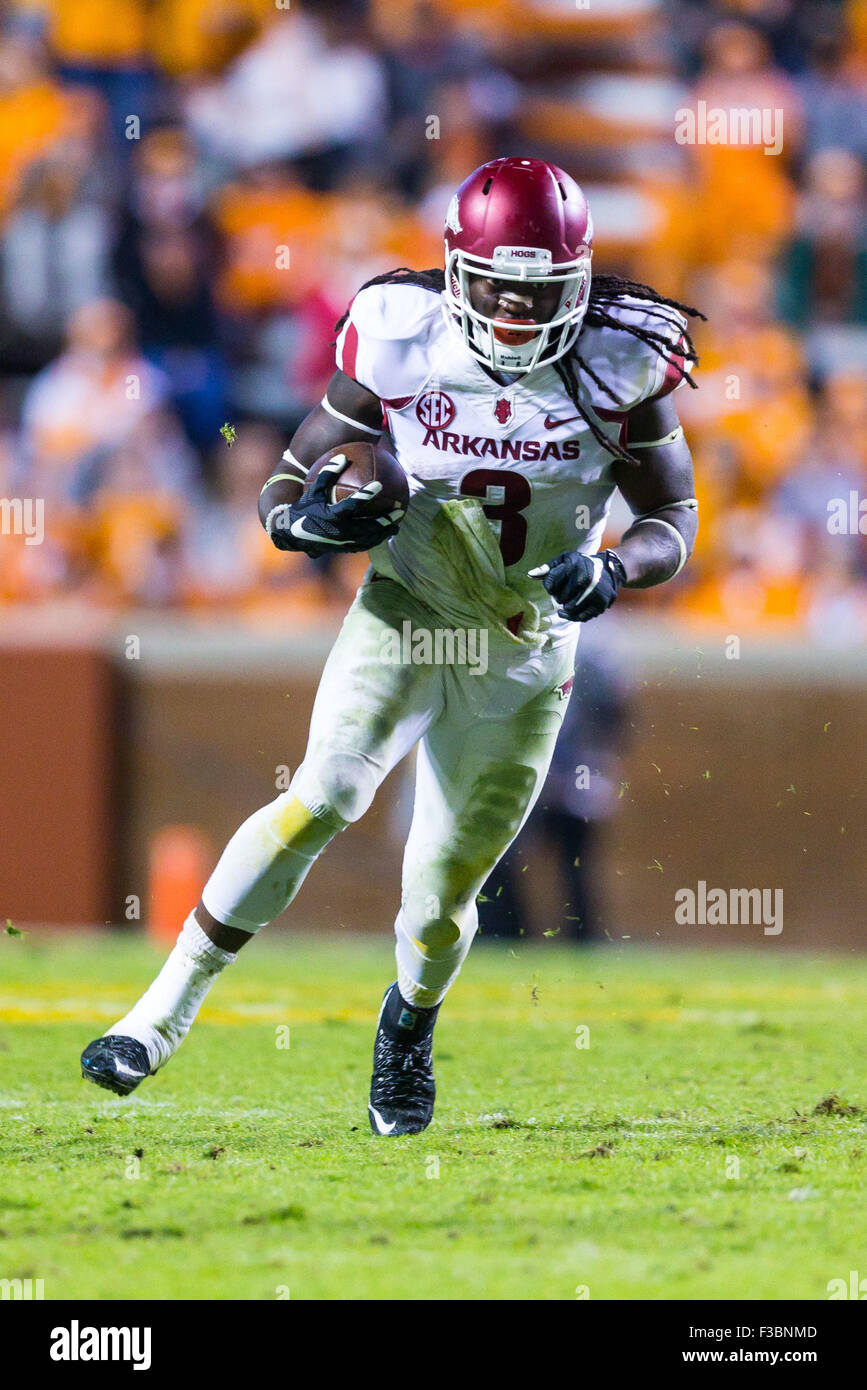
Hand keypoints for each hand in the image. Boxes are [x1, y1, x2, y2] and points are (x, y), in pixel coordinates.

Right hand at [265, 456, 403, 557]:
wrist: (291, 534)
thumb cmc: (303, 508)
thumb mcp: (313, 490)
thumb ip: (327, 474)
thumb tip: (343, 456)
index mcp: (331, 517)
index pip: (351, 505)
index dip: (365, 495)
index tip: (378, 485)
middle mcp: (338, 532)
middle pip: (367, 528)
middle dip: (385, 521)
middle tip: (398, 510)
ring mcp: (342, 543)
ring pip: (368, 540)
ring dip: (384, 533)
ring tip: (397, 525)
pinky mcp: (343, 549)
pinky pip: (363, 545)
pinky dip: (375, 539)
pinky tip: (384, 533)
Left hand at [528, 548, 625, 621]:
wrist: (608, 570)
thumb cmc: (580, 565)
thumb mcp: (564, 560)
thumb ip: (547, 568)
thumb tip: (530, 575)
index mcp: (574, 564)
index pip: (550, 584)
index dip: (549, 587)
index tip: (552, 586)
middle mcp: (586, 577)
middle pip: (560, 598)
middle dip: (558, 598)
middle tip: (561, 595)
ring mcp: (595, 591)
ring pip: (571, 609)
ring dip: (565, 609)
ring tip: (565, 604)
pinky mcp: (602, 603)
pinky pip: (582, 616)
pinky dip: (573, 616)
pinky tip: (568, 612)